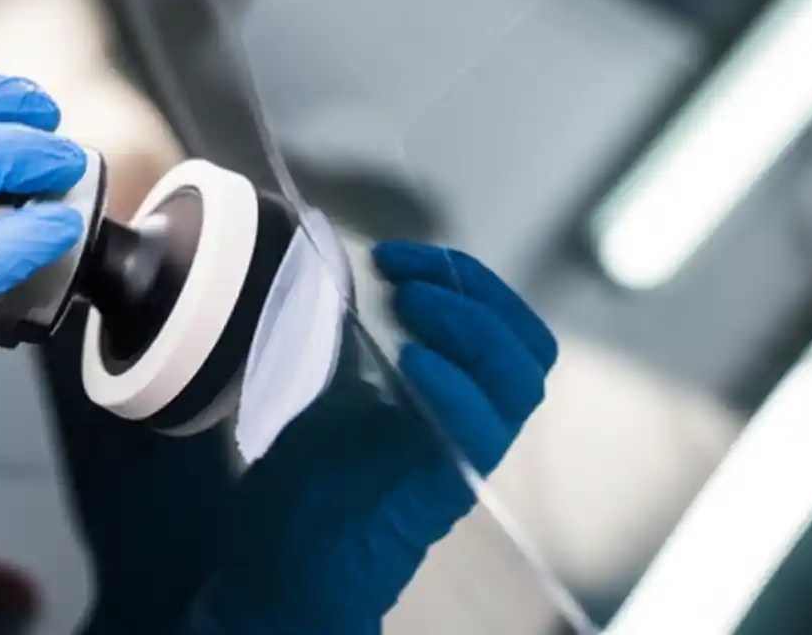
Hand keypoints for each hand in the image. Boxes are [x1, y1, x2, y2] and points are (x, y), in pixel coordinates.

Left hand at [185, 241, 555, 632]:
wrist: (284, 556)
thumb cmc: (307, 469)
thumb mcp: (331, 377)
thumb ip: (353, 328)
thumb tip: (341, 257)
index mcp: (454, 384)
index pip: (499, 318)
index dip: (459, 274)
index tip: (394, 255)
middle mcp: (473, 417)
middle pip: (527, 345)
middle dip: (474, 291)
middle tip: (407, 278)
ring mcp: (466, 452)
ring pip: (521, 382)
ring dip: (472, 328)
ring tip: (413, 306)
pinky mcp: (448, 488)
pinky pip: (484, 433)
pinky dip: (456, 388)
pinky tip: (414, 360)